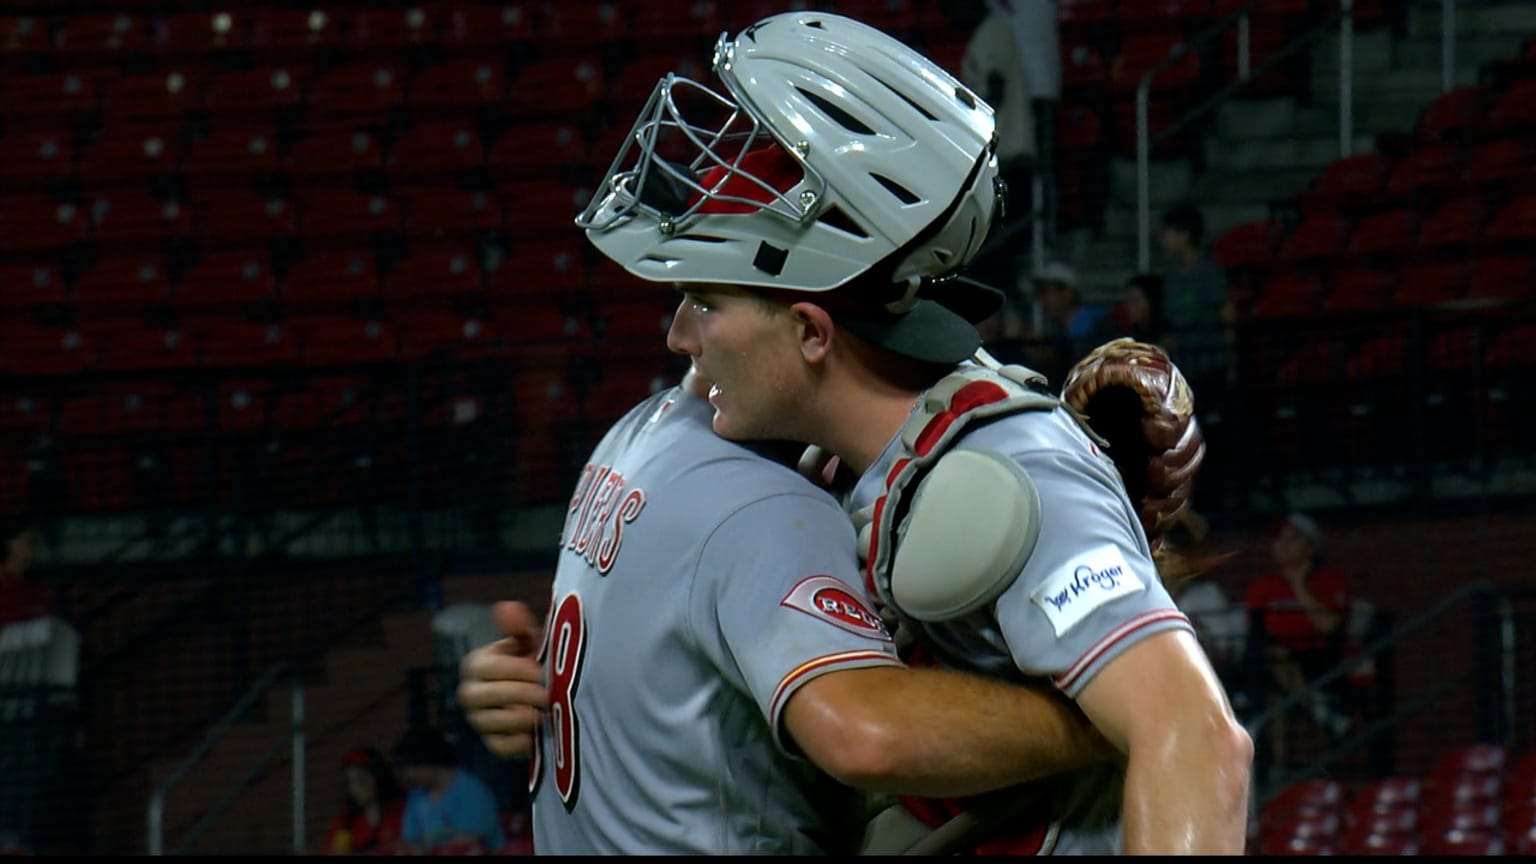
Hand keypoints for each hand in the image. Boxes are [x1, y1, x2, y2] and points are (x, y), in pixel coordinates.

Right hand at [457, 601, 548, 757]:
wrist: (544, 696)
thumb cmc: (534, 663)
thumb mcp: (530, 643)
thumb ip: (519, 627)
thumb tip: (505, 606)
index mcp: (477, 664)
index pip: (487, 667)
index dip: (515, 670)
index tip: (539, 670)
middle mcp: (470, 693)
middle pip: (484, 696)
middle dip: (518, 694)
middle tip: (545, 694)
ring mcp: (479, 720)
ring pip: (491, 723)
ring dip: (520, 718)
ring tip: (544, 712)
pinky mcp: (493, 744)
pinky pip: (501, 746)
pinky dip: (520, 742)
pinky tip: (537, 733)